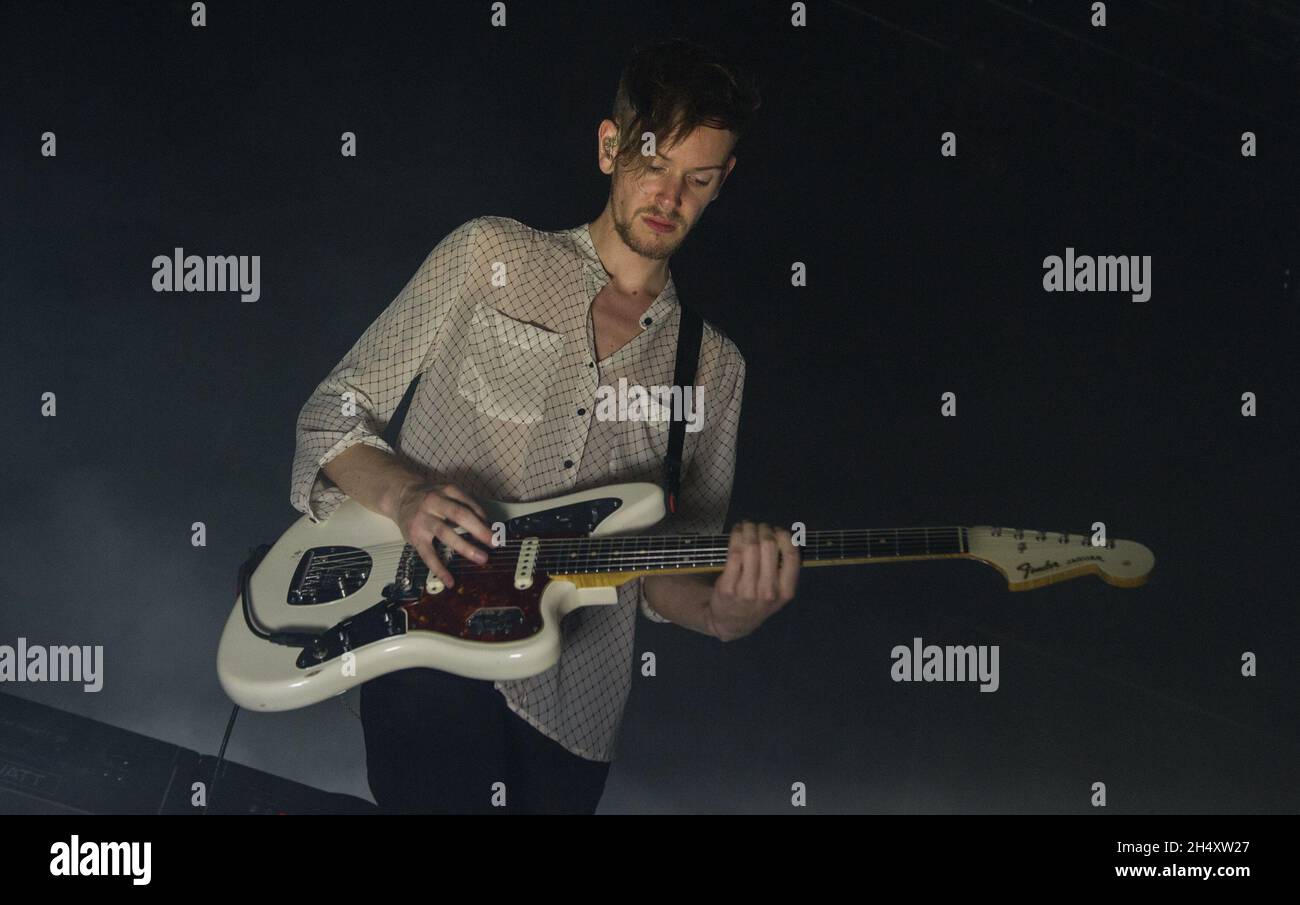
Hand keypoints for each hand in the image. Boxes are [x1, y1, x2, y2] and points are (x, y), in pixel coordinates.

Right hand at [391, 480, 495, 587]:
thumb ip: (467, 506)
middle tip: (495, 542)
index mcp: (447, 491)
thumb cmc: (430, 498)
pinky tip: (449, 580)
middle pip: (460, 515)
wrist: (401, 496)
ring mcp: (423, 520)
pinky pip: (428, 554)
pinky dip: (439, 569)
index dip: (484, 519)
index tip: (496, 532)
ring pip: (445, 533)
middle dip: (480, 530)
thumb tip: (488, 526)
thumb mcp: (449, 494)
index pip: (470, 505)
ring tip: (482, 558)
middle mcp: (434, 503)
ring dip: (465, 546)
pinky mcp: (415, 536)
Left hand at [706, 521, 799, 641]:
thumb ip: (785, 570)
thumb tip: (786, 534)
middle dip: (764, 529)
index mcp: (785, 592)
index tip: (778, 530)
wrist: (731, 622)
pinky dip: (735, 536)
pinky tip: (736, 531)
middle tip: (759, 526)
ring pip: (750, 547)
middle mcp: (768, 591)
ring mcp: (747, 590)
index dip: (785, 537)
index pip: (792, 556)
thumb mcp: (779, 594)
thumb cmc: (758, 602)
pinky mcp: (728, 586)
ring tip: (747, 525)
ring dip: (748, 529)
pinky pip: (734, 553)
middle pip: (769, 546)